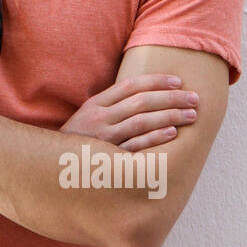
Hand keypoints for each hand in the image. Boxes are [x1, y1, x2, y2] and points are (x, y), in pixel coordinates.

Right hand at [60, 73, 198, 151]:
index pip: (130, 86)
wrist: (52, 165)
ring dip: (170, 116)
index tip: (178, 81)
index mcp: (95, 104)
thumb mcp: (87, 117)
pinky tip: (172, 133)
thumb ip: (110, 106)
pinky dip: (155, 137)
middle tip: (194, 98)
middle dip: (171, 98)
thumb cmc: (78, 140)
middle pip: (141, 101)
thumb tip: (143, 94)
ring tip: (191, 115)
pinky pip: (136, 145)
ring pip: (142, 121)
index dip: (156, 81)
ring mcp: (104, 137)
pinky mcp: (109, 157)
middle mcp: (99, 117)